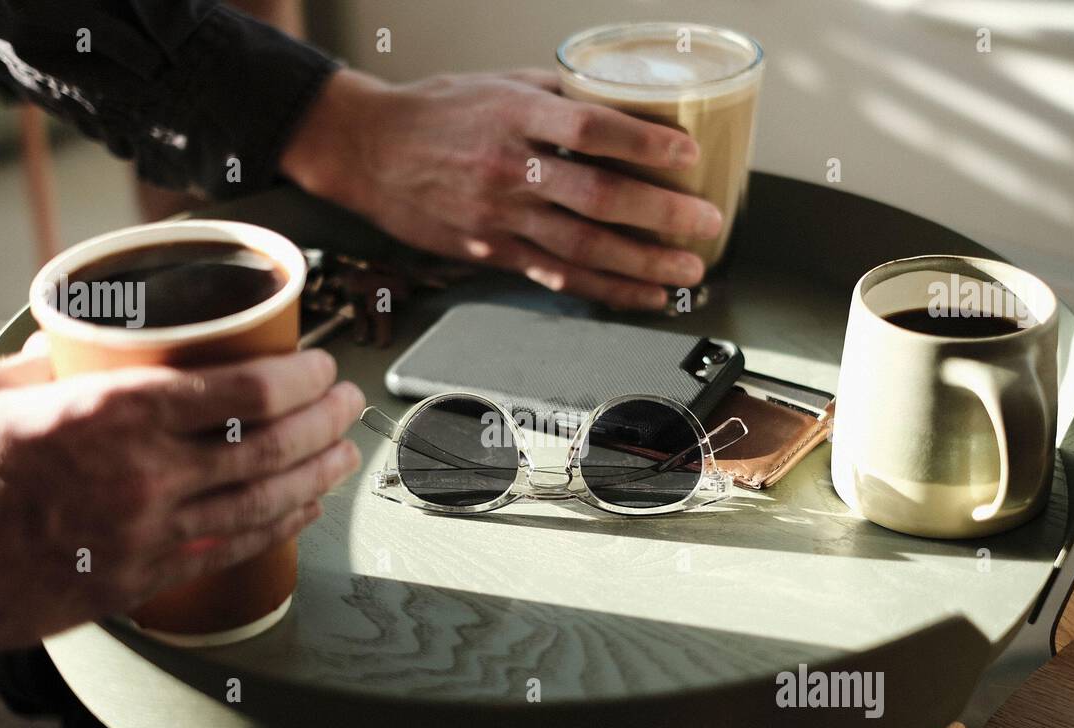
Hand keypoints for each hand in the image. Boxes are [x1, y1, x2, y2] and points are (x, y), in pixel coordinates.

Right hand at [0, 342, 362, 659]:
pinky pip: (229, 551)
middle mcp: (141, 476)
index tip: (323, 363)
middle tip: (350, 402)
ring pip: (262, 503)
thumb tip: (97, 338)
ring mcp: (143, 536)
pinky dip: (277, 527)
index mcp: (109, 414)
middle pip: (270, 447)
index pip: (243, 392)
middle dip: (326, 420)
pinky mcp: (136, 581)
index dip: (300, 377)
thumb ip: (60, 363)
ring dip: (317, 475)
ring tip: (345, 454)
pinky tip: (303, 508)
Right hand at [282, 68, 722, 309]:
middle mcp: (509, 171)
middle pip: (596, 199)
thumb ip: (560, 94)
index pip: (590, 130)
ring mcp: (500, 218)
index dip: (643, 144)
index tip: (686, 155)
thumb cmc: (436, 113)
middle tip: (705, 224)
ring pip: (581, 249)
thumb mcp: (499, 83)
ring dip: (641, 266)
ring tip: (685, 273)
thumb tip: (624, 102)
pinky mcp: (492, 251)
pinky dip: (604, 290)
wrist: (368, 152)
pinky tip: (641, 297)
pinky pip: (556, 276)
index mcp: (514, 116)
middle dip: (659, 216)